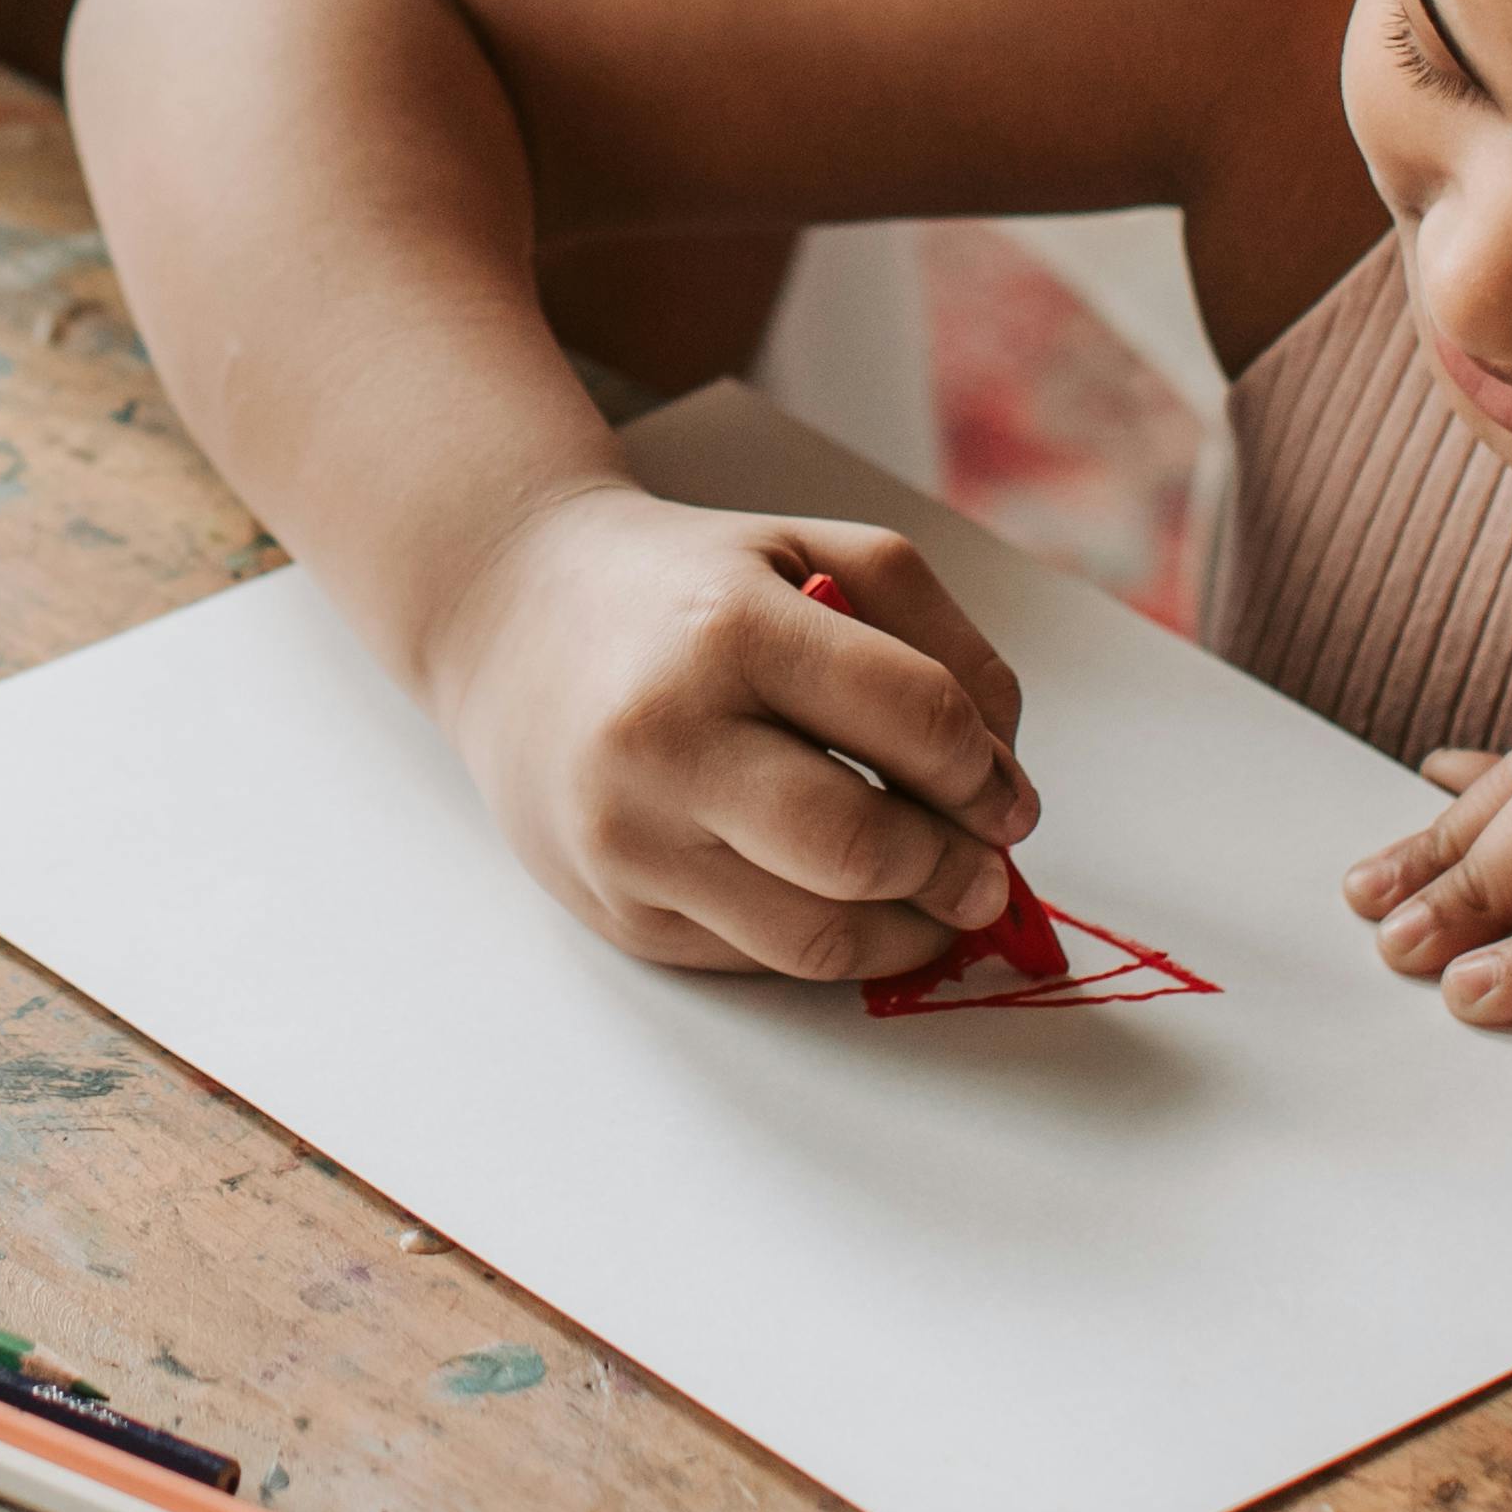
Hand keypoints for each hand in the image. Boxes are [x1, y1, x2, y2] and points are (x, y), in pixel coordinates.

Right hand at [417, 485, 1042, 981]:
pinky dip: (829, 943)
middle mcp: (662, 739)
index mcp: (726, 628)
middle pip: (862, 850)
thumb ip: (939, 642)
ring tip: (936, 900)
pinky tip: (844, 899)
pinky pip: (758, 961)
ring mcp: (628, 838)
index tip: (1003, 790)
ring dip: (911, 933)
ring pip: (816, 937)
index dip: (988, 770)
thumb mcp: (817, 549)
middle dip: (956, 870)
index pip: (912, 720)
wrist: (508, 616)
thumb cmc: (682, 585)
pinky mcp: (615, 912)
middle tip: (985, 868)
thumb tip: (1003, 782)